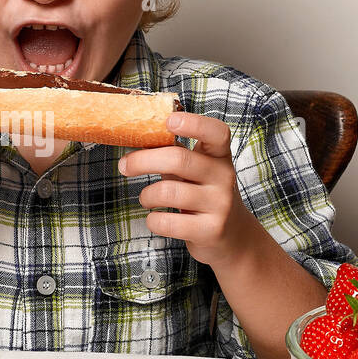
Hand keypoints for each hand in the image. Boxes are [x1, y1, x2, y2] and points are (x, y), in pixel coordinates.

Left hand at [117, 111, 257, 269]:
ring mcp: (219, 205)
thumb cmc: (203, 195)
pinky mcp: (210, 230)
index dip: (194, 123)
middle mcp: (223, 177)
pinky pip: (169, 222)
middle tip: (124, 166)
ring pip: (169, 192)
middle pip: (179, 159)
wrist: (232, 237)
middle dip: (143, 161)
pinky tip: (155, 218)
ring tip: (146, 198)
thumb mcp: (196, 171)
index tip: (169, 121)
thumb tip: (136, 137)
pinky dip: (153, 220)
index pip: (216, 132)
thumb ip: (174, 154)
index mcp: (219, 156)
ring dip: (147, 195)